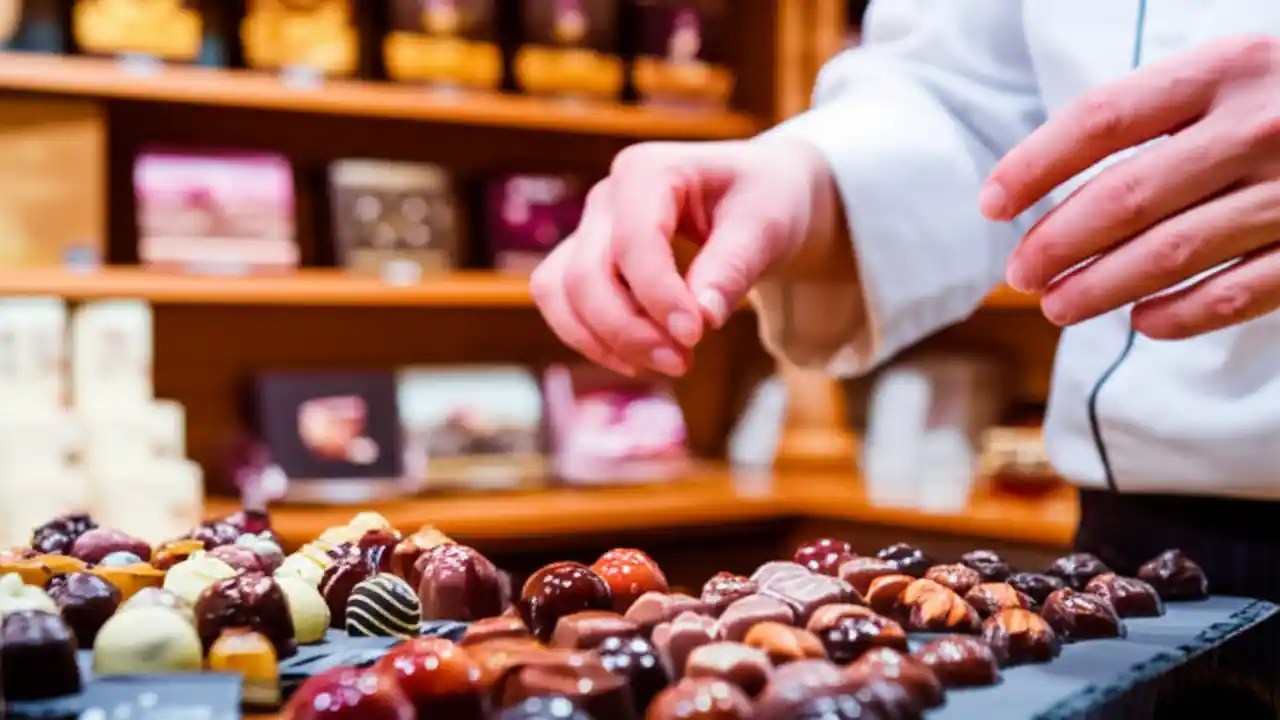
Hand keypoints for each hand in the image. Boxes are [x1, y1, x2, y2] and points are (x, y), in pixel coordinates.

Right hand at [531, 138, 848, 375]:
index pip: (634, 243)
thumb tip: (702, 319)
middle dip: (629, 331)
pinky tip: (639, 360)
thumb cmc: (762, 201)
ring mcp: (588, 229)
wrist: (756, 197)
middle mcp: (606, 196)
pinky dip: (593, 340)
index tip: (698, 336)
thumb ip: (732, 268)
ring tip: (665, 364)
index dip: (659, 298)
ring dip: (604, 341)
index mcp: (646, 170)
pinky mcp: (584, 260)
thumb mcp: (763, 227)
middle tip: (683, 363)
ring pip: (559, 293)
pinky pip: (563, 306)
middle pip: (585, 276)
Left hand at [981, 35, 1279, 338]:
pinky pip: (1237, 293)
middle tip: (1021, 272)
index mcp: (1227, 68)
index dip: (1033, 164)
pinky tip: (1141, 323)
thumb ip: (1157, 114)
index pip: (1101, 119)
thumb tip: (1046, 184)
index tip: (990, 203)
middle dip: (1058, 241)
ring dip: (1101, 287)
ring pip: (1171, 252)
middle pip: (1126, 194)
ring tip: (1057, 306)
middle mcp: (1261, 124)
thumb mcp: (1232, 75)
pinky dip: (1180, 315)